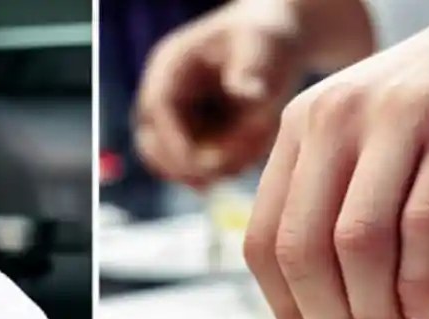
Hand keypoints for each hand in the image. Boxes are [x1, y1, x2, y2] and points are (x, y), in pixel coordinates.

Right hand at [133, 0, 372, 187]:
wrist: (275, 44)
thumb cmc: (266, 37)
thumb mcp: (261, 45)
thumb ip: (251, 70)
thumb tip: (248, 93)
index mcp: (170, 67)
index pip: (157, 111)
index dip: (176, 143)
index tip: (211, 164)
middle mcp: (164, 97)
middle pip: (152, 148)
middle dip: (190, 166)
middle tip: (233, 169)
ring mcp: (175, 122)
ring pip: (178, 167)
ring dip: (216, 169)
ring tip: (258, 144)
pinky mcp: (193, 141)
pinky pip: (201, 171)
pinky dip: (228, 168)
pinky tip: (258, 147)